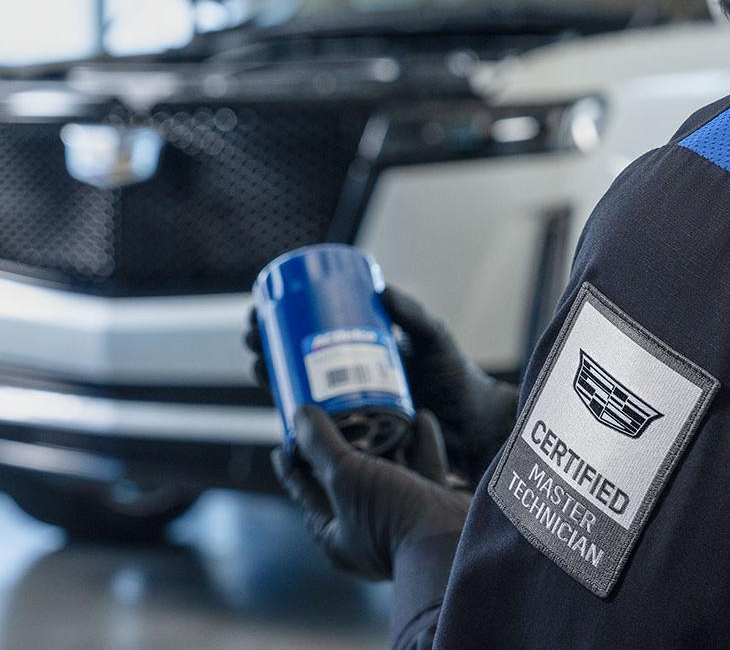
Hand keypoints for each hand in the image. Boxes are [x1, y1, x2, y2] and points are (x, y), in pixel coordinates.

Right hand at [246, 285, 517, 480]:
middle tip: (252, 339)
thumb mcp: (434, 341)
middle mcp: (351, 382)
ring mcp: (351, 410)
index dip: (281, 325)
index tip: (260, 312)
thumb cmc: (459, 381)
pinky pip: (316, 431)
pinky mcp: (356, 439)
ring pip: (299, 393)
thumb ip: (414, 316)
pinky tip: (274, 413)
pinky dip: (293, 423)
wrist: (477, 429)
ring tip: (258, 366)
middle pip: (295, 363)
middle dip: (267, 349)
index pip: (311, 335)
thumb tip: (382, 289)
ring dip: (272, 380)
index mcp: (363, 355)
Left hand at [274, 405, 470, 580]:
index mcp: (337, 538)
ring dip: (383, 447)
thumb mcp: (345, 475)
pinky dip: (421, 445)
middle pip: (347, 484)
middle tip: (333, 419)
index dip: (292, 468)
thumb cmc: (390, 516)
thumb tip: (297, 413)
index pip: (305, 495)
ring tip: (376, 415)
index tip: (283, 443)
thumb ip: (321, 444)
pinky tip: (419, 418)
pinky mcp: (434, 510)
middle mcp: (369, 534)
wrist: (453, 543)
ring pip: (388, 477)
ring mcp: (403, 523)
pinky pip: (424, 472)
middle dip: (342, 451)